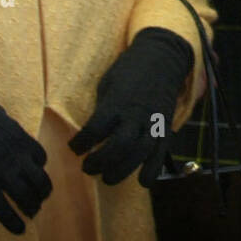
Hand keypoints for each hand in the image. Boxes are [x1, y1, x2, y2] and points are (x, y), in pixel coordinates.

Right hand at [0, 70, 51, 234]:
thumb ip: (7, 127)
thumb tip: (7, 129)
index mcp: (20, 136)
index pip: (40, 158)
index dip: (39, 169)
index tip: (33, 174)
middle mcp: (16, 154)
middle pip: (39, 180)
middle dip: (42, 192)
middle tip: (39, 200)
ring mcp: (0, 168)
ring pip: (25, 195)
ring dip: (31, 207)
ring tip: (31, 213)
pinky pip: (0, 205)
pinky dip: (11, 219)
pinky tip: (18, 229)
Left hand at [70, 27, 193, 186]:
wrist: (162, 58)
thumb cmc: (128, 70)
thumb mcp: (108, 83)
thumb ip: (102, 109)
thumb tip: (91, 133)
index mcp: (117, 101)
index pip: (95, 129)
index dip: (80, 143)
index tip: (74, 148)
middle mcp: (136, 113)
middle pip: (118, 146)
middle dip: (100, 162)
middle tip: (88, 168)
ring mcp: (153, 121)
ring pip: (139, 153)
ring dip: (122, 171)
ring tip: (107, 178)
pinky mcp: (165, 126)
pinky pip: (161, 152)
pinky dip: (152, 169)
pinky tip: (143, 181)